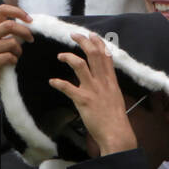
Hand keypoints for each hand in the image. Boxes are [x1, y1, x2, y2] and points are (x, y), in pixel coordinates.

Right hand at [0, 4, 32, 107]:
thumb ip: (9, 32)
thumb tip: (28, 24)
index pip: (3, 9)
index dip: (18, 12)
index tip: (30, 20)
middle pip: (9, 25)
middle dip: (25, 32)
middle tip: (31, 39)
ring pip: (11, 43)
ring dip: (19, 51)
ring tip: (16, 56)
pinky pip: (8, 57)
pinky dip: (14, 60)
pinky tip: (11, 63)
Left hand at [49, 33, 135, 156]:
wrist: (116, 133)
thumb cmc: (115, 118)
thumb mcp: (115, 97)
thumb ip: (108, 86)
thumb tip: (102, 79)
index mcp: (111, 81)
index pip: (105, 56)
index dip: (98, 43)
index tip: (91, 35)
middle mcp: (102, 82)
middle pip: (93, 54)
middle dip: (83, 42)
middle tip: (73, 35)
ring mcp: (93, 90)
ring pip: (80, 65)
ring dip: (68, 57)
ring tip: (60, 56)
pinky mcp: (83, 100)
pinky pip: (68, 87)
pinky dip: (58, 83)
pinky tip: (52, 81)